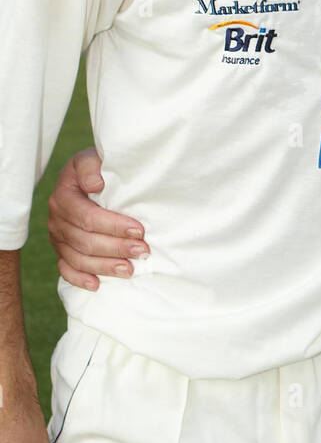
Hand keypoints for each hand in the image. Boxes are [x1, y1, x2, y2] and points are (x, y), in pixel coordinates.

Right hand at [48, 147, 147, 290]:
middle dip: (116, 247)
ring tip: (130, 270)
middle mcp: (56, 218)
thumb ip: (91, 166)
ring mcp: (57, 237)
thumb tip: (96, 184)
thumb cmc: (98, 168)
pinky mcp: (62, 250)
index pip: (88, 217)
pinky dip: (80, 279)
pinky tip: (97, 285)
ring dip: (105, 266)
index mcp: (64, 196)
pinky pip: (66, 269)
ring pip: (78, 258)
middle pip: (84, 241)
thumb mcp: (93, 157)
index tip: (139, 230)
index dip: (113, 226)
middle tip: (143, 251)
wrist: (89, 176)